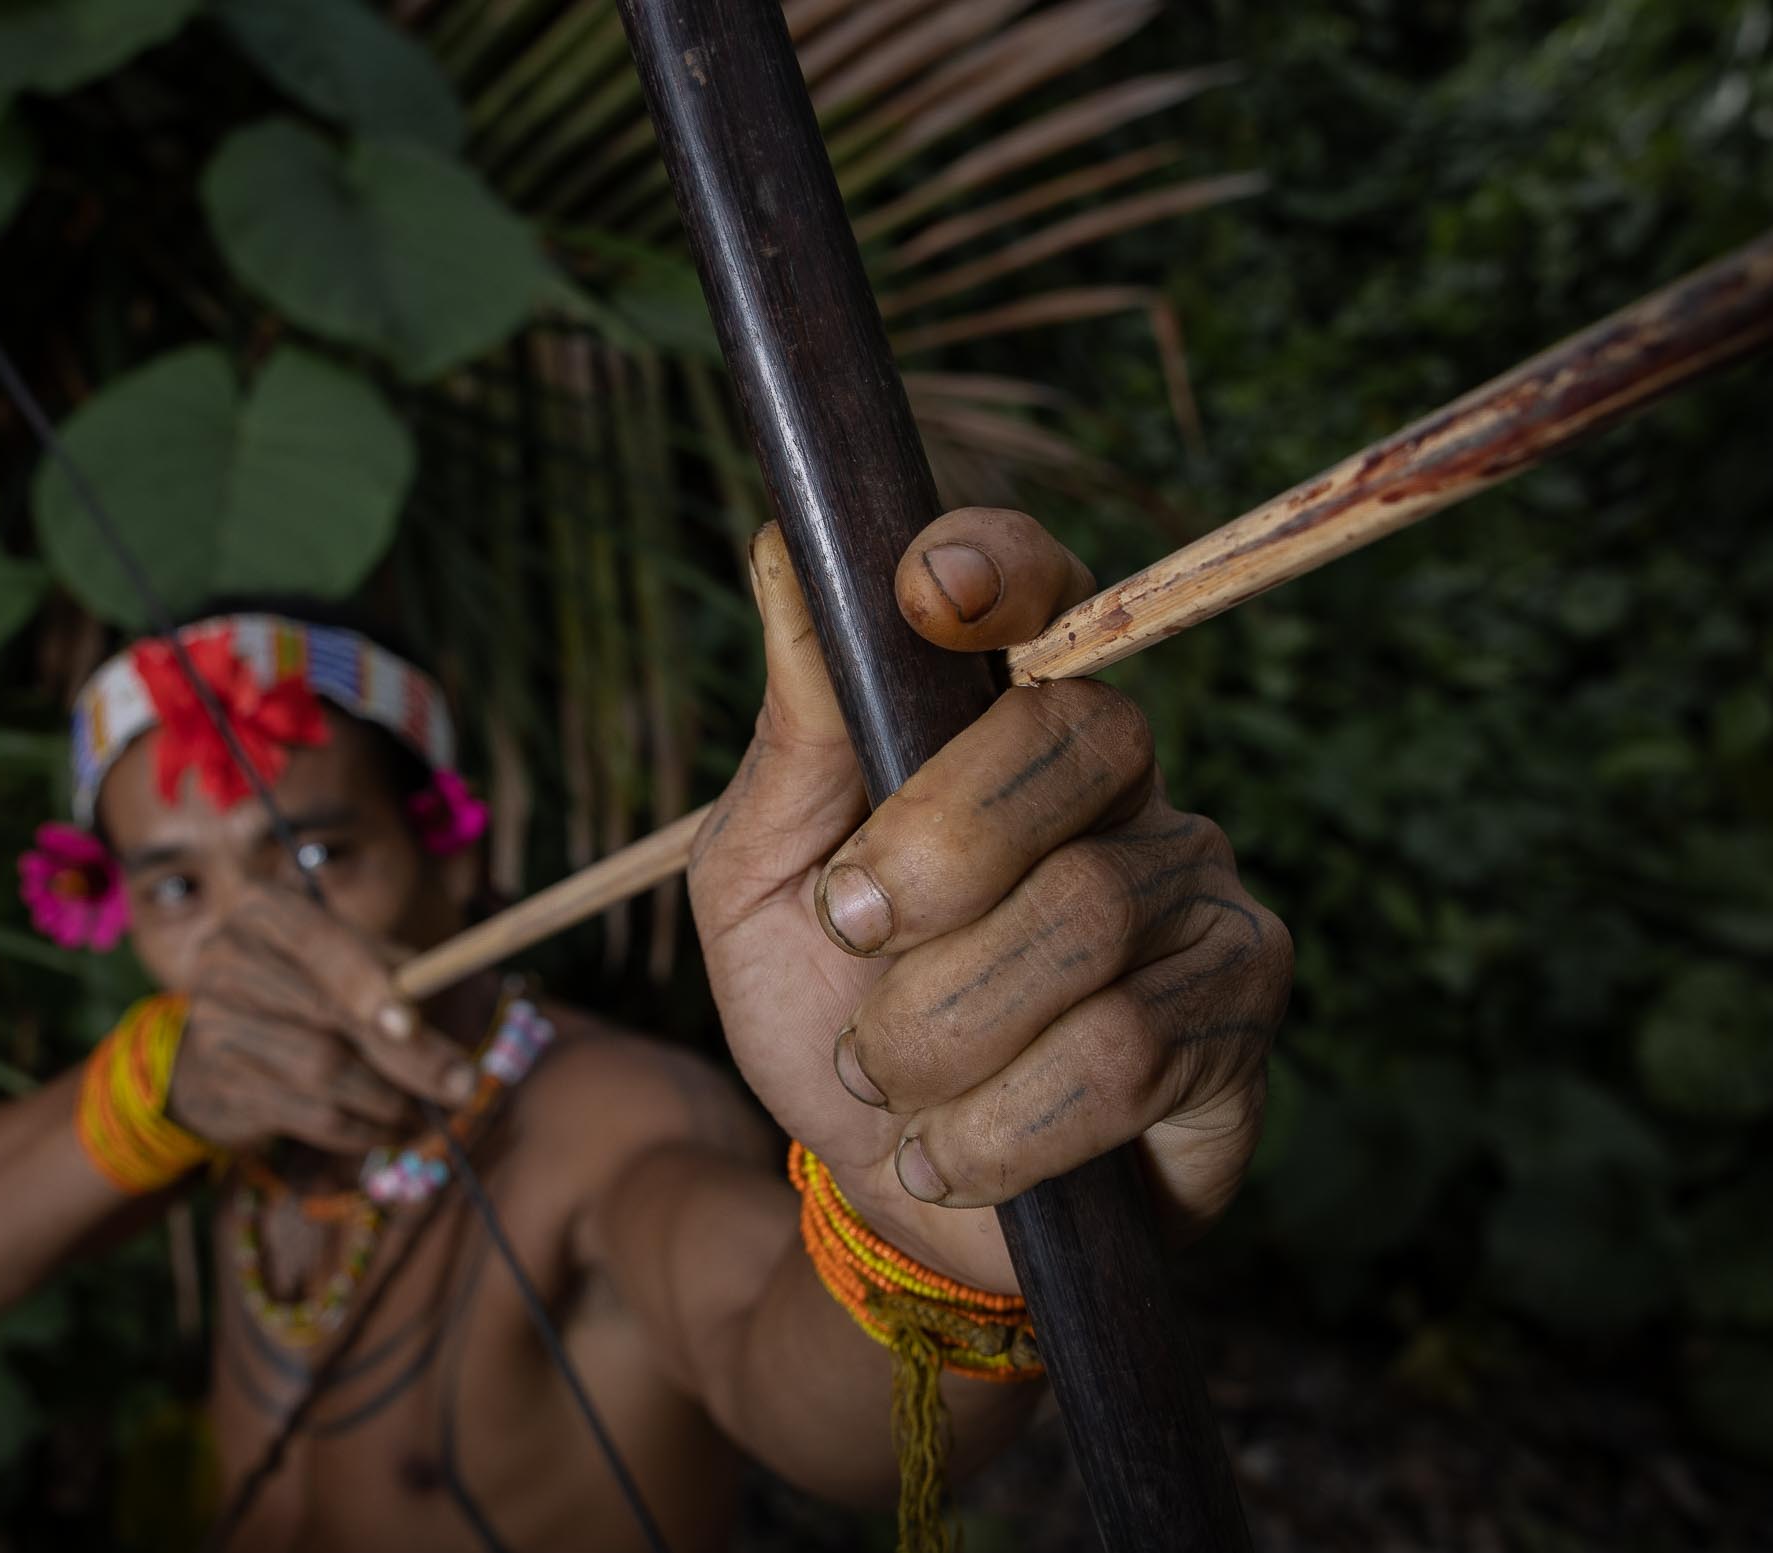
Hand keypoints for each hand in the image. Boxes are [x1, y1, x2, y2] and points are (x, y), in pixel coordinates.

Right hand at [165, 885, 477, 1154]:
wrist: (219, 1045)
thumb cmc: (308, 987)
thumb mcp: (352, 961)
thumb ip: (401, 980)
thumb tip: (452, 1050)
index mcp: (262, 910)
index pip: (318, 941)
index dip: (365, 981)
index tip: (411, 1023)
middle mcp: (225, 960)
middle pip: (326, 1014)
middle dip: (406, 1055)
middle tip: (461, 1085)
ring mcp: (212, 1025)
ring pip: (321, 1071)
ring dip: (386, 1099)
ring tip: (426, 1110)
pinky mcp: (217, 1087)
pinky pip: (308, 1115)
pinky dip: (361, 1129)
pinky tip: (390, 1129)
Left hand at [690, 510, 1290, 1291]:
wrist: (894, 1200)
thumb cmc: (824, 1013)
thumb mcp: (758, 883)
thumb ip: (793, 737)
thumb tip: (783, 552)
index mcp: (998, 728)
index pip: (1042, 596)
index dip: (1003, 569)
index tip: (927, 589)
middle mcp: (1120, 785)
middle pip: (1072, 739)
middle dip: (932, 847)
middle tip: (843, 931)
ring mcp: (1194, 889)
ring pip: (1085, 914)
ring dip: (937, 1024)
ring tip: (883, 1080)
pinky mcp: (1238, 1007)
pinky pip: (1126, 1047)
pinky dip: (998, 1121)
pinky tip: (950, 1150)